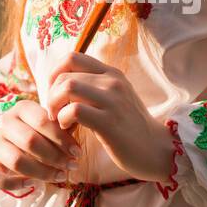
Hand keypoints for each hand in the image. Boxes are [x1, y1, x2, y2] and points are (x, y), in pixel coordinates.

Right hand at [0, 99, 79, 188]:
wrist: (20, 143)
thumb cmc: (45, 132)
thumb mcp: (55, 123)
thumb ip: (66, 120)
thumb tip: (76, 119)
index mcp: (21, 108)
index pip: (42, 120)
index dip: (61, 138)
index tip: (77, 152)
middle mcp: (4, 122)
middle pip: (29, 141)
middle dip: (55, 156)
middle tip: (72, 165)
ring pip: (16, 160)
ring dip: (42, 172)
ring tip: (60, 176)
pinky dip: (15, 183)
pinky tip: (32, 183)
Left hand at [45, 51, 176, 183]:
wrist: (155, 149)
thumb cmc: (128, 126)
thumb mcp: (115, 97)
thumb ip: (94, 86)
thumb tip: (60, 82)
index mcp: (112, 73)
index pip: (72, 57)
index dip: (55, 74)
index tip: (55, 93)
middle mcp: (113, 81)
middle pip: (65, 75)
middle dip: (51, 95)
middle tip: (54, 113)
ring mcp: (113, 100)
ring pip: (68, 87)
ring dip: (54, 105)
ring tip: (59, 120)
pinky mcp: (109, 122)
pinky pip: (75, 110)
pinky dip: (63, 119)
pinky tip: (68, 129)